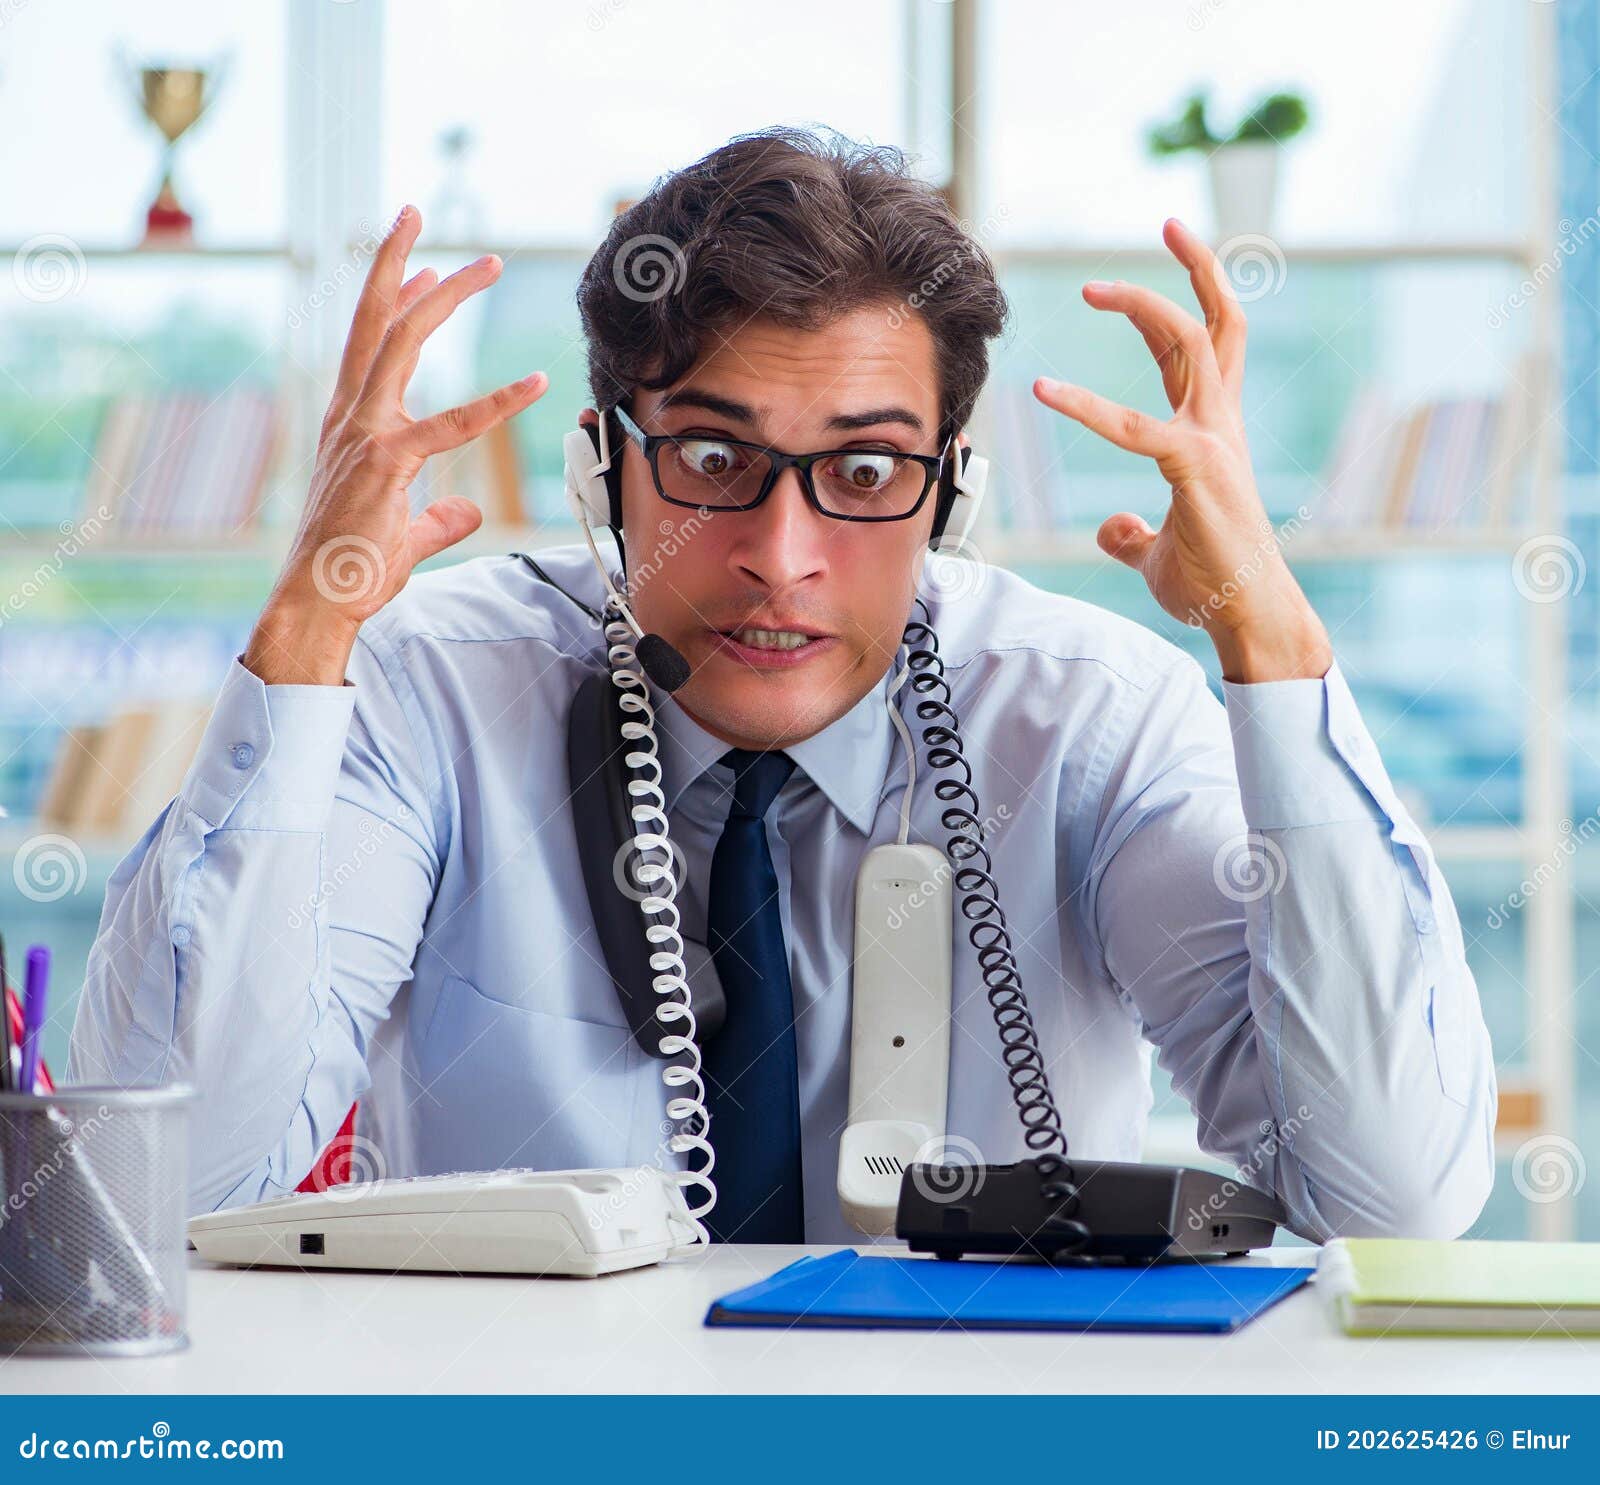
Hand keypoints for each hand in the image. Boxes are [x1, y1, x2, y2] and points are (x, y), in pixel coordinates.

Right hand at [244, 205, 547, 684]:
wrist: (320, 600)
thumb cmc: (353, 569)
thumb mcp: (405, 533)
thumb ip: (438, 515)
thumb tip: (465, 508)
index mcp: (351, 425)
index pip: (371, 346)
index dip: (394, 300)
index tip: (420, 267)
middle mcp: (351, 416)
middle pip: (377, 320)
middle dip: (402, 262)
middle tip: (423, 214)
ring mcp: (365, 433)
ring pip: (401, 341)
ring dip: (444, 294)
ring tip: (483, 262)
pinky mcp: (387, 462)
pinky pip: (451, 423)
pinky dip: (497, 401)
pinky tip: (535, 381)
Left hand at [1032, 218, 1330, 683]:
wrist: (1247, 617)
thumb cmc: (1212, 584)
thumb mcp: (1158, 551)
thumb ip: (1131, 533)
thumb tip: (1110, 527)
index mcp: (1214, 431)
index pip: (1209, 344)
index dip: (1194, 291)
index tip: (1175, 245)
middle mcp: (1220, 423)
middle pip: (1211, 324)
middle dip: (1184, 272)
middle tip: (1160, 224)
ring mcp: (1214, 441)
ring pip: (1191, 345)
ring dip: (1145, 305)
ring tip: (1096, 284)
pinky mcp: (1196, 470)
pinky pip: (1137, 427)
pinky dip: (1088, 405)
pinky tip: (1046, 390)